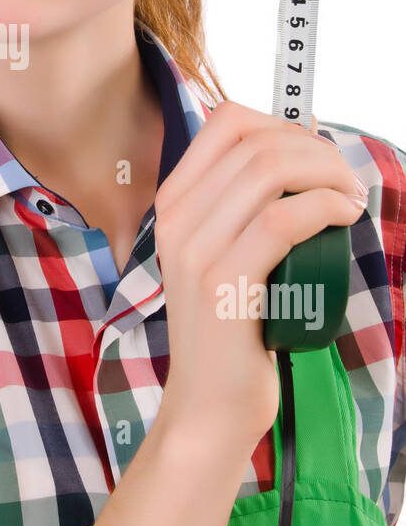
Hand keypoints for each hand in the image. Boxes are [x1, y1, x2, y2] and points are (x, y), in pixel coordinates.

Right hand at [152, 101, 363, 445]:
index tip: (315, 157)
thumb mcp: (216, 257)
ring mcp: (195, 249)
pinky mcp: (224, 282)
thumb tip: (293, 164)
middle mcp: (176, 218)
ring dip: (328, 174)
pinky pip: (282, 219)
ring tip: (351, 200)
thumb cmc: (228, 330)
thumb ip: (232, 214)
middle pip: (257, 143)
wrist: (207, 403)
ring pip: (270, 171)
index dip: (283, 124)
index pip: (226, 122)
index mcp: (173, 203)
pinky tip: (345, 215)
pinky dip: (325, 206)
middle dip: (318, 150)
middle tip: (347, 183)